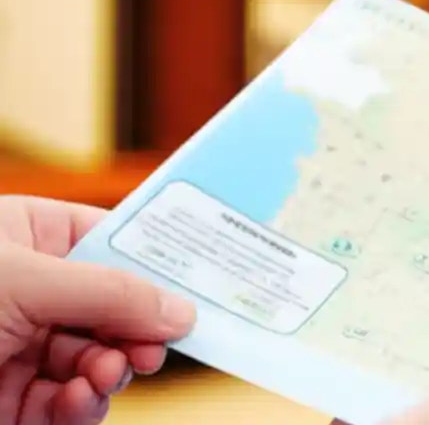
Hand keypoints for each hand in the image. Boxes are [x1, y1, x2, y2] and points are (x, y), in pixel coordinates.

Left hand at [0, 196, 196, 424]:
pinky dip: (81, 406)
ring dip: (110, 372)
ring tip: (107, 377)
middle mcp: (29, 289)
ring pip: (99, 358)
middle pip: (113, 307)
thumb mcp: (23, 284)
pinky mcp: (13, 399)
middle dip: (135, 332)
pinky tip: (77, 402)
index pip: (108, 240)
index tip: (198, 288)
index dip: (153, 263)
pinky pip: (70, 402)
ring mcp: (20, 346)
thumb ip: (108, 294)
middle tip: (152, 349)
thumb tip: (182, 311)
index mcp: (23, 235)